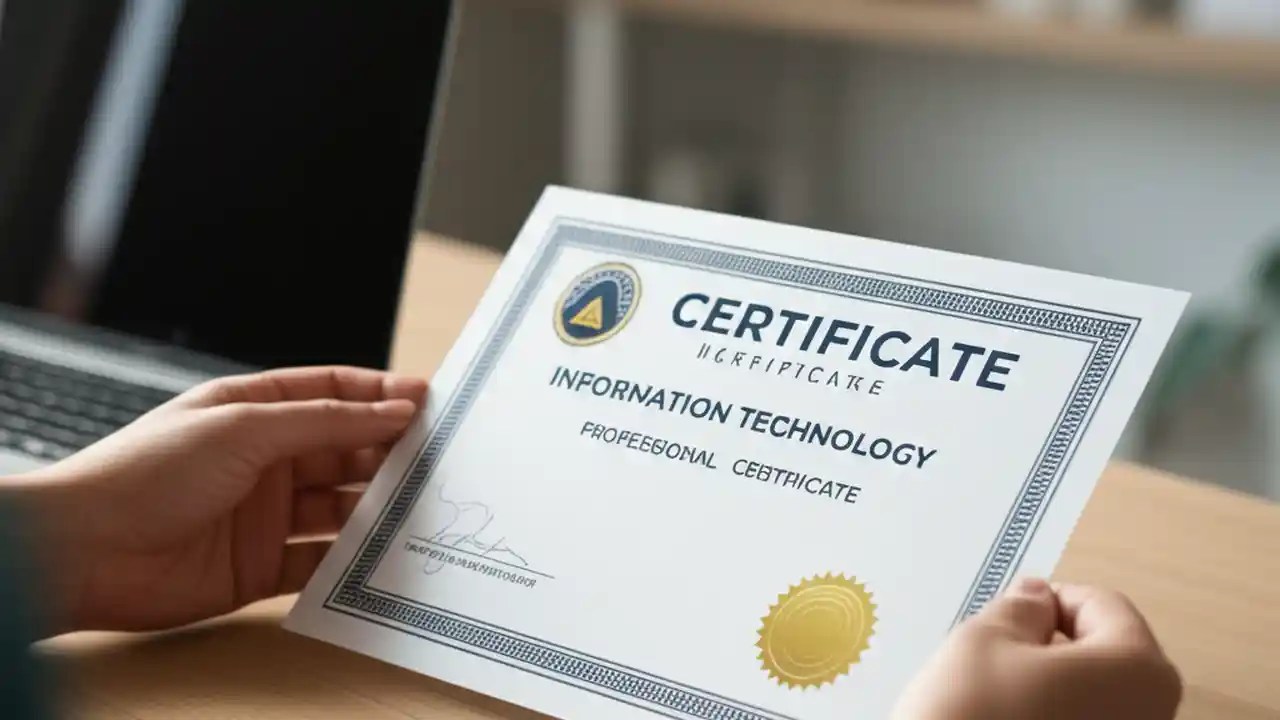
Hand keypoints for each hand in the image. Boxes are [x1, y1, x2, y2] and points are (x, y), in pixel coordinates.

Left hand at [7, 367, 425, 634]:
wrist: (84, 552)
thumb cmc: (145, 473)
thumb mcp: (244, 428)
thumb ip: (325, 421)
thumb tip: (393, 411)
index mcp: (252, 410)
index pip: (330, 392)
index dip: (378, 395)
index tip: (426, 399)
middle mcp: (262, 459)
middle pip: (342, 449)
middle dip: (387, 450)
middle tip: (435, 455)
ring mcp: (263, 513)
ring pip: (338, 504)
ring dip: (375, 504)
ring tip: (417, 503)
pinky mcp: (259, 566)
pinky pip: (319, 559)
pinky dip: (349, 557)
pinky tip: (377, 552)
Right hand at [892, 578, 1180, 719]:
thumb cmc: (972, 714)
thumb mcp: (983, 641)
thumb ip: (1020, 609)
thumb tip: (1039, 597)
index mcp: (1140, 669)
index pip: (1101, 605)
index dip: (1048, 602)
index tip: (1004, 619)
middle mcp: (1155, 715)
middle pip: (1105, 657)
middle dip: (1050, 650)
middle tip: (995, 663)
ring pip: (1092, 700)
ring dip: (1049, 692)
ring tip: (995, 703)